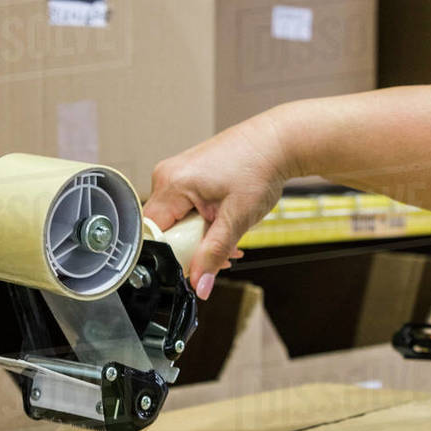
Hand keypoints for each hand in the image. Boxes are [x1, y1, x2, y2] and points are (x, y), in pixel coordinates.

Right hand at [145, 111, 295, 299]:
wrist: (277, 144)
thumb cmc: (259, 169)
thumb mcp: (236, 219)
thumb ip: (214, 254)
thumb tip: (199, 286)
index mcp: (171, 184)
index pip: (153, 234)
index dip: (172, 255)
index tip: (196, 265)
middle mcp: (167, 176)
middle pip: (164, 229)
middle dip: (192, 248)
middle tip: (223, 253)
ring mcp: (176, 174)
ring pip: (177, 221)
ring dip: (202, 237)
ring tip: (231, 240)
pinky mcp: (187, 175)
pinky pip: (185, 208)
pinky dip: (204, 223)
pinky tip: (226, 227)